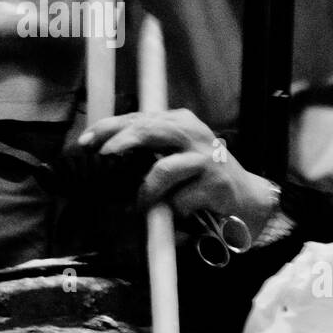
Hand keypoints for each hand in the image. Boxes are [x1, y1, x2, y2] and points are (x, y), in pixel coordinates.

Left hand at [77, 108, 277, 238]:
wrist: (247, 199)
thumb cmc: (200, 178)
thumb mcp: (172, 156)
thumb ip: (145, 152)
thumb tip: (102, 155)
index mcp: (178, 122)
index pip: (137, 118)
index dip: (108, 128)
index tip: (85, 142)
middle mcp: (192, 133)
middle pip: (149, 130)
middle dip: (120, 142)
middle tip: (101, 155)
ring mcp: (205, 158)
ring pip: (164, 169)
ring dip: (147, 191)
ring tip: (142, 205)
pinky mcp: (216, 184)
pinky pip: (181, 200)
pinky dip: (173, 210)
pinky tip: (179, 214)